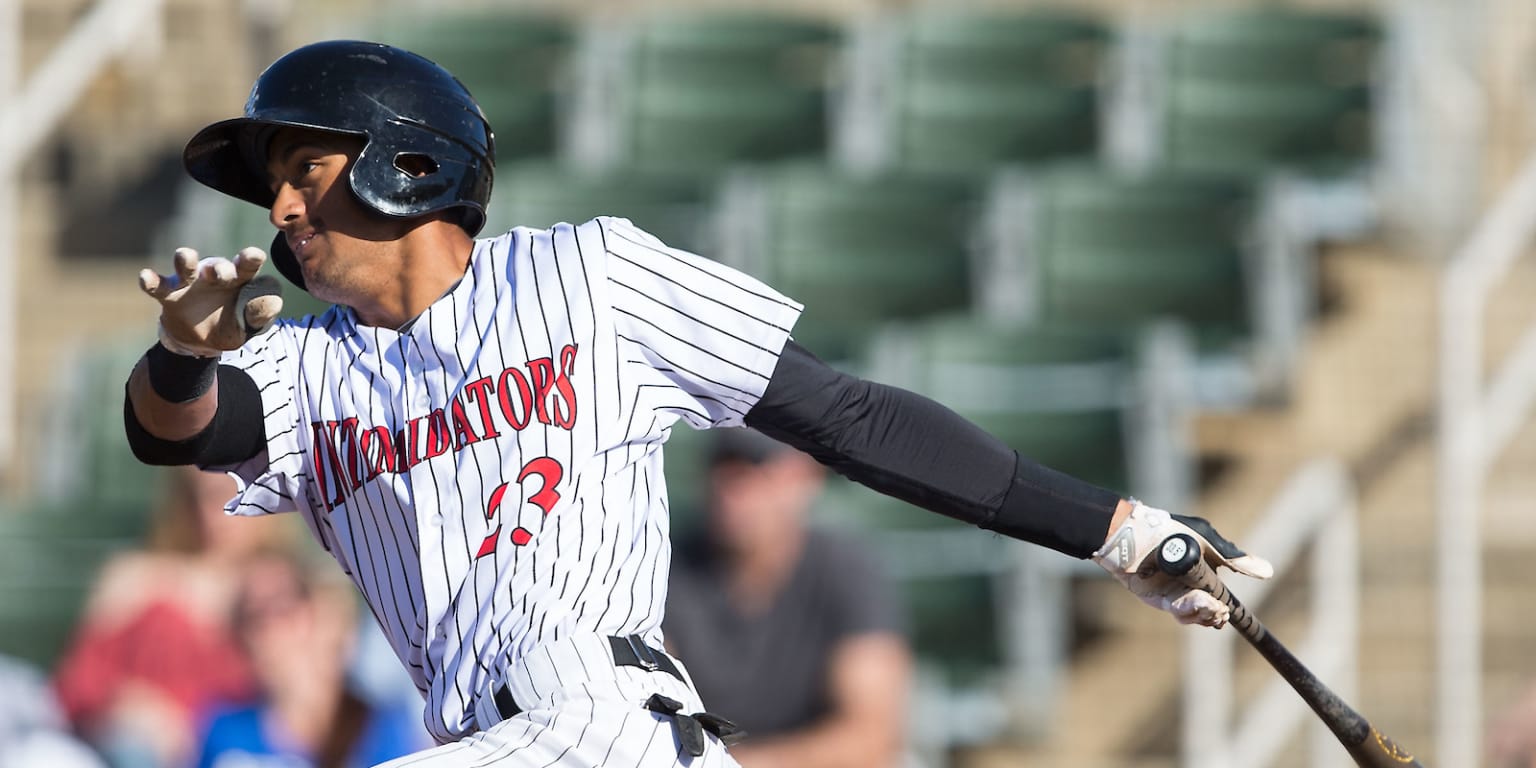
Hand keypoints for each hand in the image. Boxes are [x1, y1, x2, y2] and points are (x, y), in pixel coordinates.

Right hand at [139, 247, 282, 356]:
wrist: (202, 342)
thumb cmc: (232, 324)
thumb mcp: (250, 325)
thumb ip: (262, 314)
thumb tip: (273, 302)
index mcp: (241, 280)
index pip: (248, 265)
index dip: (250, 258)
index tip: (253, 255)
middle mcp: (215, 276)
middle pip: (218, 265)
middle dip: (219, 267)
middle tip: (221, 273)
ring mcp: (191, 283)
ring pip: (187, 266)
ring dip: (186, 261)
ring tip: (184, 256)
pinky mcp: (170, 295)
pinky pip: (159, 286)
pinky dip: (152, 281)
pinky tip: (145, 276)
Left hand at [1092, 501, 1271, 626]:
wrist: (1135, 535)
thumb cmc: (1171, 532)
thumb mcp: (1209, 543)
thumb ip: (1236, 559)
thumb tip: (1268, 572)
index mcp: (1207, 569)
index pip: (1221, 594)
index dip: (1226, 607)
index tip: (1231, 613)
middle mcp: (1192, 584)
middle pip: (1210, 609)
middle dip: (1216, 613)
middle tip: (1221, 612)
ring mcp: (1176, 592)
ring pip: (1197, 613)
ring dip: (1206, 613)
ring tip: (1212, 608)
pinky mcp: (1160, 599)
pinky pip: (1180, 611)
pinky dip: (1191, 609)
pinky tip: (1197, 601)